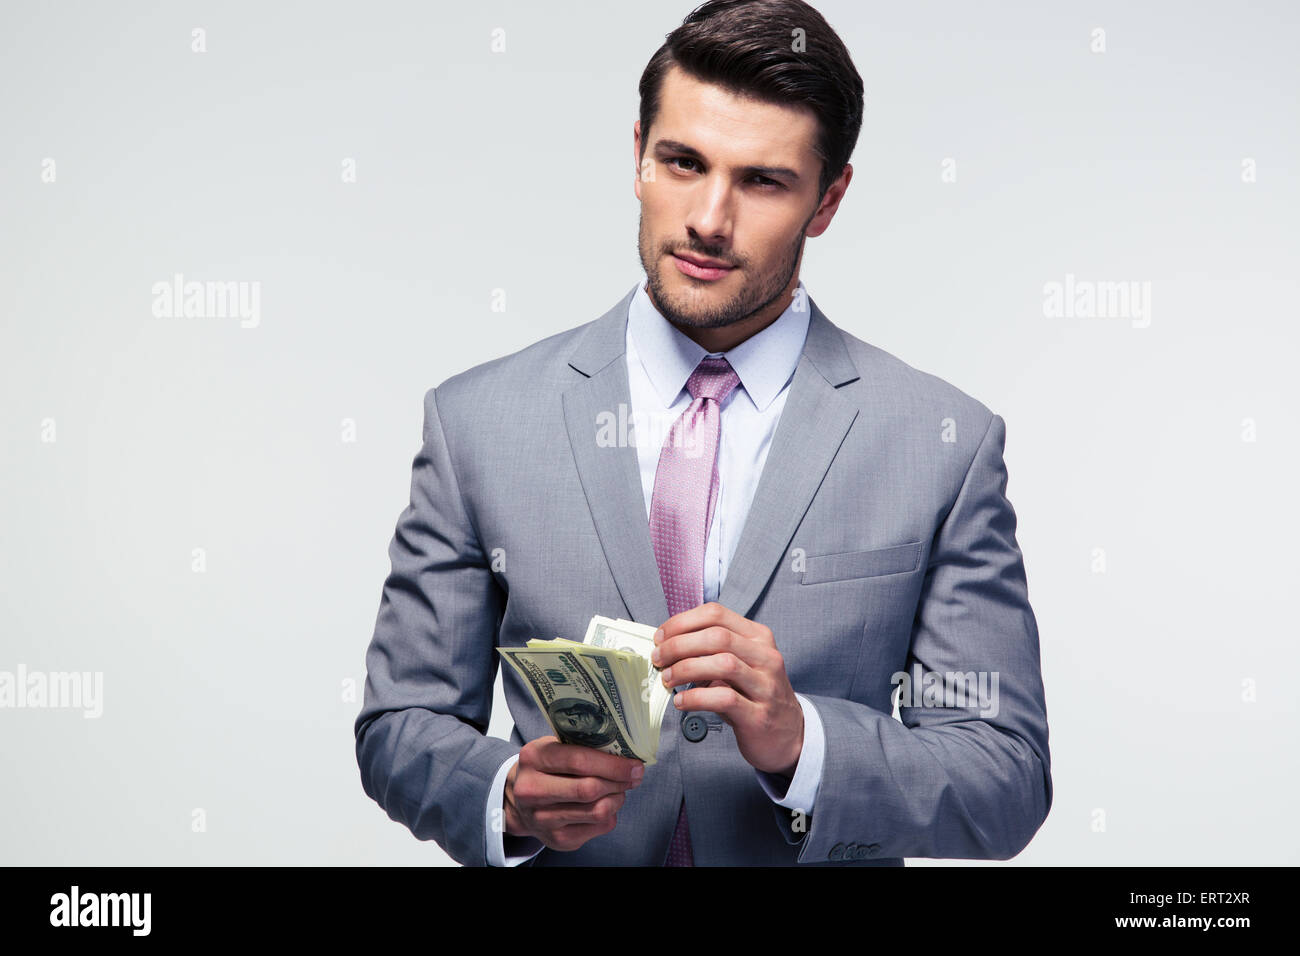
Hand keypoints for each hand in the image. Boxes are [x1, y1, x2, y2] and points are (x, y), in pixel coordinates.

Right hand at [503, 735, 643, 850]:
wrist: (519, 801)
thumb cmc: (546, 768)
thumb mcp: (555, 747)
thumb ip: (583, 746)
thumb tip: (625, 753)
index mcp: (533, 758)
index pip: (579, 761)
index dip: (613, 764)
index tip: (635, 765)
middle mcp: (532, 790)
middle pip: (590, 789)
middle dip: (619, 781)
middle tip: (633, 776)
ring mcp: (543, 819)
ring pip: (598, 811)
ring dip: (617, 798)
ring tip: (618, 789)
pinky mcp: (558, 839)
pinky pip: (599, 827)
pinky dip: (610, 814)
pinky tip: (604, 804)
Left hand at [652, 602, 803, 776]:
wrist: (789, 736)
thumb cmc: (754, 697)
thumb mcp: (740, 665)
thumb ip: (712, 651)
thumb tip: (668, 645)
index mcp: (758, 638)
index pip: (716, 614)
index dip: (682, 622)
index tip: (661, 636)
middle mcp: (766, 657)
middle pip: (717, 636)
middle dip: (679, 645)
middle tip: (659, 658)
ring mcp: (766, 686)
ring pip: (723, 663)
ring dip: (685, 669)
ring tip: (667, 679)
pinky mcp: (759, 715)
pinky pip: (724, 699)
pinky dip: (696, 697)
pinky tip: (682, 702)